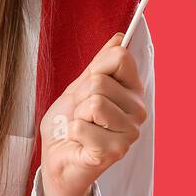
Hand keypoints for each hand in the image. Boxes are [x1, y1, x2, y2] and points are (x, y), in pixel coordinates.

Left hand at [38, 32, 146, 195]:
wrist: (58, 158)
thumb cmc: (68, 123)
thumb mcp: (79, 86)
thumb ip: (99, 64)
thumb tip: (120, 38)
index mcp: (132, 91)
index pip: (120, 57)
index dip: (95, 69)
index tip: (89, 87)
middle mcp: (138, 110)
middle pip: (100, 81)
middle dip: (79, 97)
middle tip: (80, 114)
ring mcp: (130, 132)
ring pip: (93, 102)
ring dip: (76, 115)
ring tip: (81, 127)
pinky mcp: (116, 151)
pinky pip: (83, 125)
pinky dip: (72, 132)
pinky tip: (80, 142)